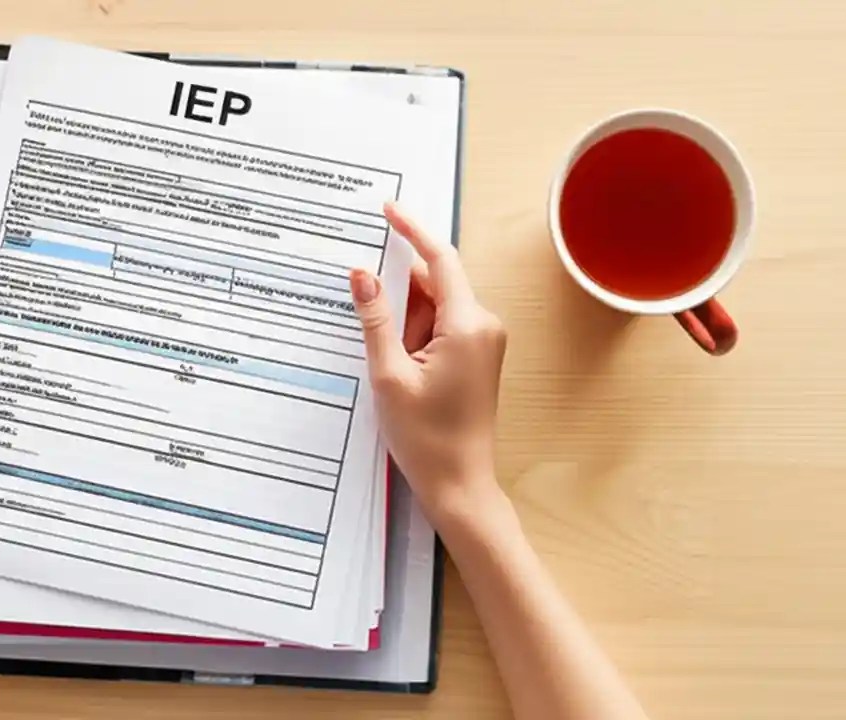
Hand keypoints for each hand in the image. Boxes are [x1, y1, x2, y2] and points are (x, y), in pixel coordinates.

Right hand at [349, 202, 507, 528]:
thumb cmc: (426, 438)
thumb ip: (375, 319)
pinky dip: (413, 333)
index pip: (439, 259)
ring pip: (434, 307)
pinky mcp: (475, 357)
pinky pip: (440, 327)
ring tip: (385, 362)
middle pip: (433, 283)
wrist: (460, 486)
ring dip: (403, 320)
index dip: (411, 230)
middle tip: (364, 314)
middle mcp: (483, 325)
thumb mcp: (389, 375)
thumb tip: (362, 274)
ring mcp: (482, 342)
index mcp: (467, 324)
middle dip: (396, 293)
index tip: (388, 209)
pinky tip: (393, 359)